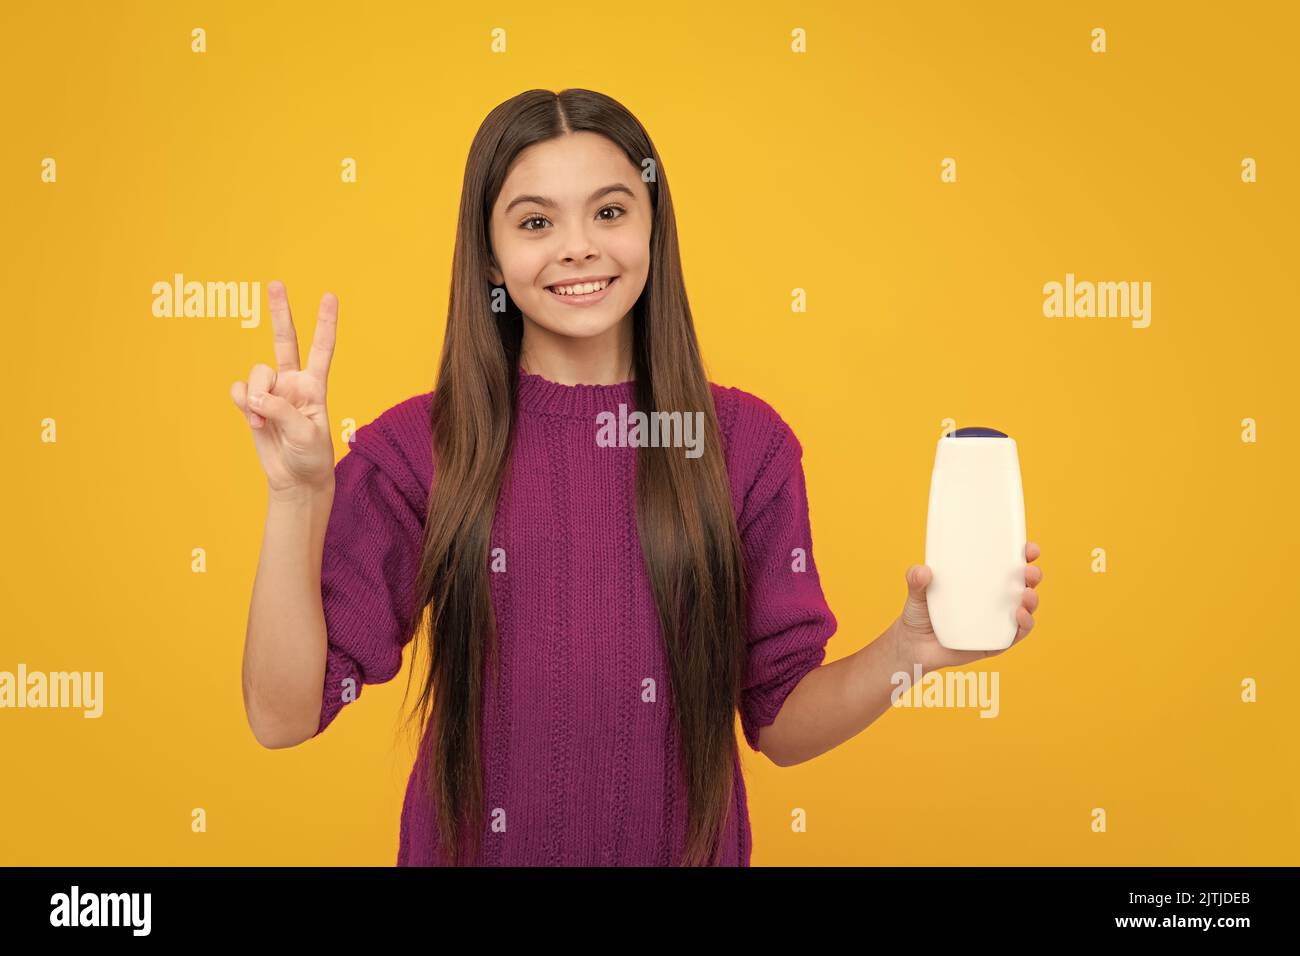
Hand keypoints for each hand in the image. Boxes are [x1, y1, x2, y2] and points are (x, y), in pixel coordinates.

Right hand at [229, 280, 337, 497]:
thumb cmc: (311, 457)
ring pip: (256, 373)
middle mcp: (293, 382)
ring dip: (256, 395)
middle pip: (285, 340)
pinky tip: (253, 420)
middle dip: (280, 312)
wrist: (295, 479)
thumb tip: (254, 395)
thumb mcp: (306, 434)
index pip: (322, 349)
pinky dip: (243, 404)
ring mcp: (272, 392)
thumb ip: (281, 410)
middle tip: (276, 283)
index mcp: (315, 386)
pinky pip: (240, 392)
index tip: (329, 296)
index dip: (325, 323)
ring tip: (263, 420)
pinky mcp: (254, 404)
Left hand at [888, 542, 1041, 674]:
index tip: (1029, 548)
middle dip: (1032, 575)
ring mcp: (998, 621)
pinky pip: (1016, 634)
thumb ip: (915, 579)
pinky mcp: (996, 642)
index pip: (1008, 564)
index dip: (1023, 555)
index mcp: (981, 581)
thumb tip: (922, 570)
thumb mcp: (917, 592)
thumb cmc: (920, 613)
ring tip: (1026, 594)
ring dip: (1032, 600)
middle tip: (1029, 571)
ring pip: (1026, 608)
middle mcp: (995, 599)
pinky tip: (1020, 615)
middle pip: (1024, 584)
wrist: (914, 646)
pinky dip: (1024, 625)